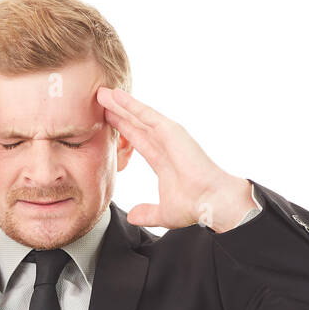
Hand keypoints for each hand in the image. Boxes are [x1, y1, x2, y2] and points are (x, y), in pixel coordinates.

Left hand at [96, 86, 252, 231]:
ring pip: (138, 115)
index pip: (136, 139)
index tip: (105, 120)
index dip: (121, 128)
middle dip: (116, 111)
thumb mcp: (163, 212)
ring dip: (120, 103)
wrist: (210, 201)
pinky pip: (147, 115)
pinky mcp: (171, 131)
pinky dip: (131, 104)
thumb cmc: (193, 205)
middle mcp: (164, 143)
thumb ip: (147, 213)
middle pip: (134, 123)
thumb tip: (133, 217)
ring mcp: (168, 135)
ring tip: (101, 92)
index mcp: (161, 159)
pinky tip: (117, 96)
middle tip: (98, 98)